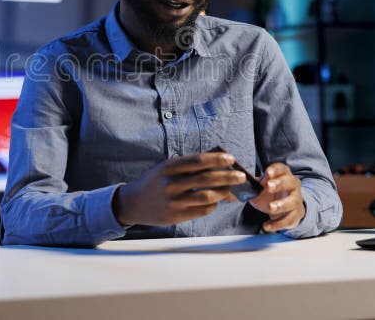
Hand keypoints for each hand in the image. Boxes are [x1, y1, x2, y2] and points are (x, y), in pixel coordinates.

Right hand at [113, 152, 244, 226]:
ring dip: (223, 192)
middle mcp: (171, 184)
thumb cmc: (155, 182)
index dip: (217, 159)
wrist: (133, 203)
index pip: (198, 161)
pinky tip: (215, 201)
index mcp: (169, 168)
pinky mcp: (176, 216)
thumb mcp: (166, 168)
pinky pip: (202, 211)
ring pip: (207, 196)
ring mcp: (173, 202)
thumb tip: (218, 166)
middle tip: (241, 176)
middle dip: (227, 177)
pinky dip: (213, 205)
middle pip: (206, 179)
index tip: (231, 158)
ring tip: (231, 189)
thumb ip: (189, 166)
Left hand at [249, 163, 304, 232]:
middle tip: (269, 187)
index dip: (275, 170)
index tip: (268, 172)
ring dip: (282, 204)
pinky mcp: (296, 214)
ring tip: (271, 208)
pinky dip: (277, 224)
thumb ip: (252, 183)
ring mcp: (296, 200)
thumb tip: (238, 181)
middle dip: (280, 184)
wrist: (283, 208)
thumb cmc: (269, 193)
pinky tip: (267, 226)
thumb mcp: (261, 186)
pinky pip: (289, 219)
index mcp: (283, 175)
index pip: (282, 168)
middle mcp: (293, 185)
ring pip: (293, 201)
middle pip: (290, 182)